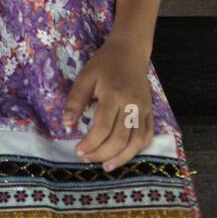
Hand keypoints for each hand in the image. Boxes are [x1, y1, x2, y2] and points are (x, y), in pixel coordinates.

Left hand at [62, 32, 153, 171]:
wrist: (130, 51)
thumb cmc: (104, 64)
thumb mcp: (85, 76)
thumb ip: (75, 100)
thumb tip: (66, 124)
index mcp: (113, 95)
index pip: (102, 128)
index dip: (90, 143)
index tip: (78, 150)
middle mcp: (131, 104)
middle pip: (120, 139)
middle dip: (102, 153)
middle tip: (87, 159)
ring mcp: (143, 109)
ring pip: (137, 142)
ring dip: (122, 158)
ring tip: (106, 166)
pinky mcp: (150, 111)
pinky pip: (148, 135)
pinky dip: (138, 149)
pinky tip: (125, 155)